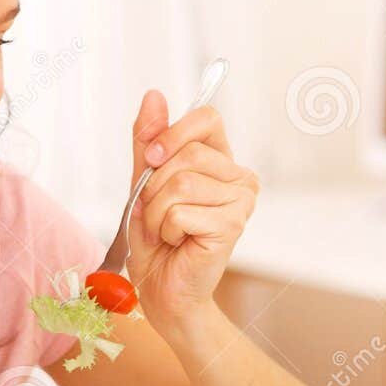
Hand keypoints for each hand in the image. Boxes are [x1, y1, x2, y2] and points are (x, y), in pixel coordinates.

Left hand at [125, 89, 257, 336]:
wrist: (162, 290)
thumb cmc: (156, 240)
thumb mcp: (144, 183)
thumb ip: (149, 141)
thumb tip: (153, 95)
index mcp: (222, 160)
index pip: (208, 118)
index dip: (174, 132)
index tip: (152, 156)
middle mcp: (240, 178)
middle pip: (188, 152)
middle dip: (155, 184)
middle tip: (155, 211)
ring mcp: (240, 202)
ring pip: (180, 183)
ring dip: (155, 211)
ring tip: (164, 230)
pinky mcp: (232, 226)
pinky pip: (180, 211)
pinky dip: (164, 229)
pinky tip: (176, 243)